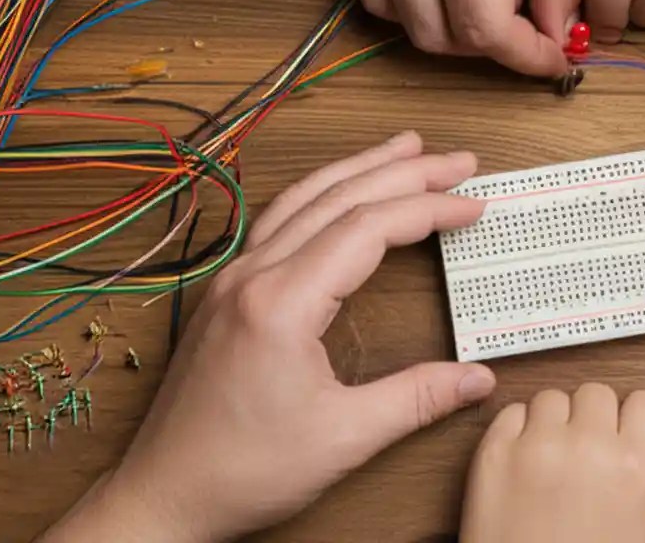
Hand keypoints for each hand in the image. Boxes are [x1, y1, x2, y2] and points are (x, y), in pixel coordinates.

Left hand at [43, 133, 496, 542]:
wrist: (164, 496)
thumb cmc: (243, 470)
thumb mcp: (344, 438)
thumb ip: (418, 399)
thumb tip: (480, 379)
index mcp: (280, 303)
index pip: (367, 228)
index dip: (427, 209)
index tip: (474, 203)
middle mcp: (252, 277)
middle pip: (338, 198)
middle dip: (405, 171)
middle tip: (459, 159)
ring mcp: (232, 280)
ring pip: (303, 199)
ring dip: (360, 169)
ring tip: (406, 148)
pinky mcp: (225, 294)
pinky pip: (279, 222)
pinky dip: (322, 194)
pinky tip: (339, 193)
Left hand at [461, 384, 644, 542]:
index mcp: (634, 467)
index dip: (636, 423)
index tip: (627, 444)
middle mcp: (586, 444)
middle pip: (598, 393)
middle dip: (596, 419)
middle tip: (588, 457)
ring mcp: (535, 444)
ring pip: (554, 397)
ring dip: (556, 421)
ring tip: (554, 463)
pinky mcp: (492, 452)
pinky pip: (511, 412)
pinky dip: (518, 430)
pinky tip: (523, 466)